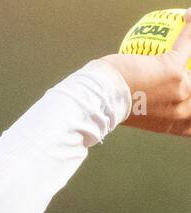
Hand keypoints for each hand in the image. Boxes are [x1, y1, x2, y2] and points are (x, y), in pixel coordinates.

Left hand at [101, 8, 190, 135]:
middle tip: (183, 76)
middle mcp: (182, 111)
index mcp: (175, 125)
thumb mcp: (141, 117)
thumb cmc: (111, 108)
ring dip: (190, 53)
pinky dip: (188, 30)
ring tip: (183, 52)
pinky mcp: (172, 69)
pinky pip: (186, 44)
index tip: (189, 100)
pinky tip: (188, 16)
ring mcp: (180, 89)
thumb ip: (156, 113)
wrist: (101, 101)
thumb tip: (154, 106)